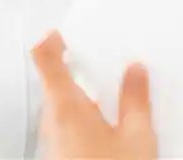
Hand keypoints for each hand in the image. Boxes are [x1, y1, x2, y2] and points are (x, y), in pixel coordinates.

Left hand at [32, 32, 157, 159]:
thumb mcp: (136, 137)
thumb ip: (135, 101)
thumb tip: (136, 73)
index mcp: (66, 107)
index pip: (46, 61)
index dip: (51, 42)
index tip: (60, 34)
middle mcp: (51, 123)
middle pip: (54, 84)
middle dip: (74, 70)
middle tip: (95, 61)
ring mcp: (51, 142)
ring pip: (60, 107)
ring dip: (79, 95)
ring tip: (108, 94)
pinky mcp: (58, 156)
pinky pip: (65, 127)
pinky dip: (81, 117)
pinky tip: (105, 126)